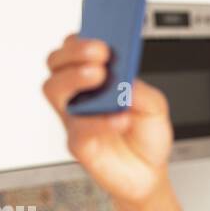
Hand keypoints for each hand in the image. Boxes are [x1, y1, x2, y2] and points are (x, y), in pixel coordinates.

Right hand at [41, 35, 173, 204]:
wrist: (148, 174)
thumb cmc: (144, 136)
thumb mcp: (156, 107)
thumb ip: (143, 91)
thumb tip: (126, 82)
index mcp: (95, 78)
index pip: (75, 48)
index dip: (82, 38)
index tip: (101, 36)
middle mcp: (79, 94)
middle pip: (56, 62)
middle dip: (74, 52)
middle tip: (100, 53)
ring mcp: (74, 117)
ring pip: (53, 89)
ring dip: (74, 78)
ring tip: (99, 76)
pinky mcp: (78, 144)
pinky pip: (79, 128)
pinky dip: (100, 121)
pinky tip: (120, 118)